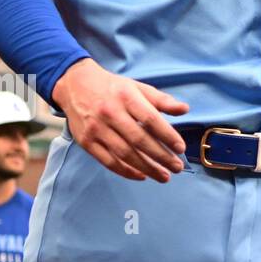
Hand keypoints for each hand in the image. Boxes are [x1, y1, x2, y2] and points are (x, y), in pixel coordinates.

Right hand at [52, 58, 189, 182]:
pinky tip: (142, 175)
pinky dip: (126, 171)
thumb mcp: (138, 87)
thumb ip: (162, 100)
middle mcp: (110, 113)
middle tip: (177, 167)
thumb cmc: (113, 88)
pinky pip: (108, 161)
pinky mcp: (86, 142)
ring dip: (146, 168)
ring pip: (124, 154)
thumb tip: (185, 109)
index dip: (167, 135)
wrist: (75, 85)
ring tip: (164, 176)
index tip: (181, 149)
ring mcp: (96, 129)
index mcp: (126, 97)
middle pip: (138, 140)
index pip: (150, 119)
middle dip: (160, 156)